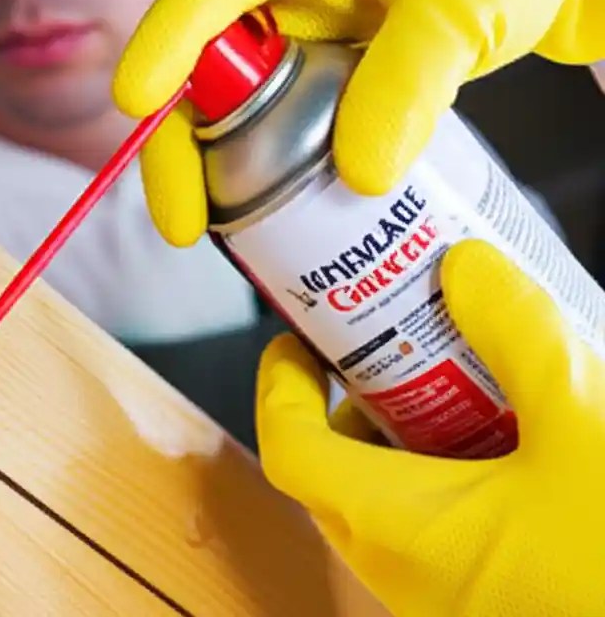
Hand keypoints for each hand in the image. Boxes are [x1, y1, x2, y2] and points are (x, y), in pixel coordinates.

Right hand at [113, 0, 604, 246]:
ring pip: (235, 110)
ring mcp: (305, 43)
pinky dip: (273, 175)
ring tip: (222, 235)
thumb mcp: (464, 2)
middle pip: (202, 69)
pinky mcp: (330, 85)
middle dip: (179, 148)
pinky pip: (284, 131)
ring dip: (221, 171)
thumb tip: (360, 175)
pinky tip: (272, 219)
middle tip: (183, 221)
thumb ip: (411, 79)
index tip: (135, 102)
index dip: (166, 43)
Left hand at [255, 239, 604, 615]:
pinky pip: (434, 532)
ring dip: (407, 440)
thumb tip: (464, 269)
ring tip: (459, 383)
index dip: (278, 385)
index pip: (287, 446)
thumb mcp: (584, 420)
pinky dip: (449, 478)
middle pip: (333, 471)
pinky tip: (512, 445)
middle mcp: (398, 569)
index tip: (294, 340)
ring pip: (387, 503)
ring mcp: (439, 597)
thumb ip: (518, 334)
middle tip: (388, 345)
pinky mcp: (481, 604)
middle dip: (352, 402)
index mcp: (393, 523)